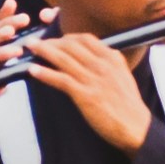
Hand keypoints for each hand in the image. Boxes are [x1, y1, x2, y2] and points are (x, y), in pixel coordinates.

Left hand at [26, 28, 150, 154]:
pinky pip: (61, 79)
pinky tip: (32, 70)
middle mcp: (103, 65)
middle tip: (35, 41)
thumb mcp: (121, 76)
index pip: (85, 39)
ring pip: (63, 59)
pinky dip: (44, 73)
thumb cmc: (127, 105)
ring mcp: (94, 79)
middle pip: (71, 45)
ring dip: (43, 51)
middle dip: (50, 41)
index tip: (54, 37)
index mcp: (112, 58)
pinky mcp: (85, 95)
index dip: (66, 36)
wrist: (136, 127)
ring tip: (29, 47)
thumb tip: (90, 57)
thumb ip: (107, 64)